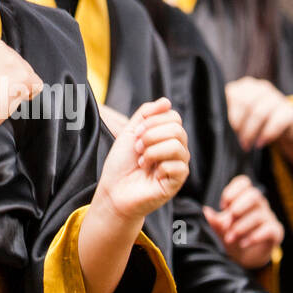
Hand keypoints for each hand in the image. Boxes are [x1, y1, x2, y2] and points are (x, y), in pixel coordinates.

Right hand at [0, 37, 41, 134]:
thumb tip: (7, 76)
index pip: (2, 56)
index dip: (0, 73)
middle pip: (17, 63)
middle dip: (11, 79)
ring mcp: (12, 60)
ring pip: (27, 73)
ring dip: (17, 87)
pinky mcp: (23, 75)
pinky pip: (37, 85)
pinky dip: (28, 95)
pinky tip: (11, 100)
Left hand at [96, 97, 188, 221]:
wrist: (114, 191)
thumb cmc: (121, 164)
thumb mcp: (130, 132)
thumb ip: (146, 114)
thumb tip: (166, 101)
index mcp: (167, 137)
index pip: (174, 117)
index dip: (153, 121)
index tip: (136, 133)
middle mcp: (176, 149)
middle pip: (177, 129)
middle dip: (150, 136)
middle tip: (137, 148)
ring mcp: (179, 165)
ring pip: (177, 145)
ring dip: (152, 151)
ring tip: (142, 161)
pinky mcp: (177, 181)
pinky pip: (177, 166)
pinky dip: (158, 167)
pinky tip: (149, 174)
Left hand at [204, 174, 282, 268]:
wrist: (247, 256)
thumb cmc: (233, 235)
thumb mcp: (221, 228)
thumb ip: (214, 220)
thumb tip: (205, 211)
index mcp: (245, 197)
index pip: (243, 182)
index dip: (232, 191)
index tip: (223, 206)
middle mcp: (259, 204)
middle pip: (254, 195)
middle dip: (238, 208)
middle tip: (227, 223)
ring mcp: (269, 217)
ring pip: (258, 215)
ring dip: (241, 227)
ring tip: (229, 238)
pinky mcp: (276, 232)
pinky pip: (269, 229)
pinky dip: (254, 237)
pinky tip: (243, 243)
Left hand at [225, 75, 292, 150]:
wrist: (286, 125)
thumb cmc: (256, 121)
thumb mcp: (242, 116)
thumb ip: (233, 116)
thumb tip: (224, 128)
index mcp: (246, 85)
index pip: (234, 95)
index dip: (232, 114)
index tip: (234, 129)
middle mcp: (262, 88)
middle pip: (246, 104)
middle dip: (241, 125)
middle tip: (241, 141)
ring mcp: (277, 97)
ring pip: (259, 113)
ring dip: (251, 132)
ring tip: (248, 146)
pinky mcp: (289, 110)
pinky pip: (277, 121)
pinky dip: (267, 134)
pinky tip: (261, 143)